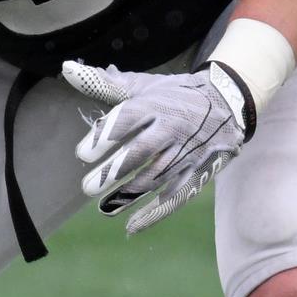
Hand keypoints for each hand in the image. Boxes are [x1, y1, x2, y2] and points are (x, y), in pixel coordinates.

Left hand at [62, 59, 255, 234]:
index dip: (105, 136)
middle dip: (115, 171)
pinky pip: (177, 195)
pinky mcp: (198, 172)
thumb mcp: (144, 85)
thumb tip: (69, 70)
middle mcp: (172, 128)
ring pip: (158, 177)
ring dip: (131, 195)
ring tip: (103, 209)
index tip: (82, 154)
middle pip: (142, 152)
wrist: (227, 102)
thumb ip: (105, 84)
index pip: (128, 119)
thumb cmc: (174, 94)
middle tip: (87, 187)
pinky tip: (132, 226)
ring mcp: (187, 152)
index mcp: (156, 104)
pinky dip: (156, 213)